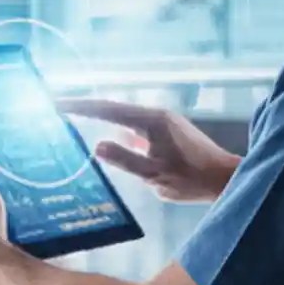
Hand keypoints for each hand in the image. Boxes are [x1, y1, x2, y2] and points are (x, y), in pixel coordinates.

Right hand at [56, 99, 240, 202]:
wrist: (227, 180)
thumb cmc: (192, 179)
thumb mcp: (155, 175)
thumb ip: (125, 159)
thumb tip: (96, 144)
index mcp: (151, 120)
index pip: (107, 110)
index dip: (80, 107)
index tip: (57, 104)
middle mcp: (156, 116)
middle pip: (113, 109)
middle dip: (86, 108)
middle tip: (58, 109)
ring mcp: (162, 123)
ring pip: (123, 119)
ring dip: (101, 118)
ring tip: (74, 120)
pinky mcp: (166, 133)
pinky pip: (133, 128)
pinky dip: (116, 130)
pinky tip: (108, 141)